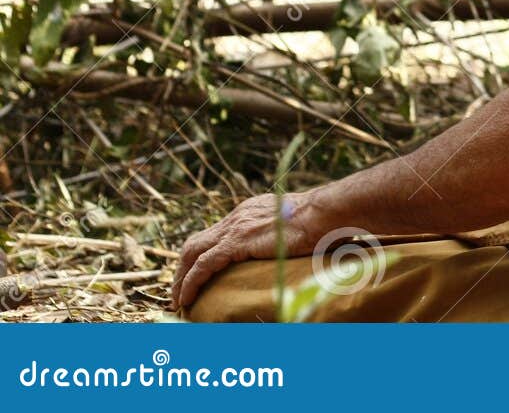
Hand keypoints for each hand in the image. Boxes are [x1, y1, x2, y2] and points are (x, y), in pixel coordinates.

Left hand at [171, 192, 320, 310]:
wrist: (326, 212)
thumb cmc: (324, 221)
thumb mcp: (300, 226)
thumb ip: (290, 236)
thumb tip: (303, 250)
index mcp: (251, 211)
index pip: (217, 233)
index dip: (203, 256)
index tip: (198, 276)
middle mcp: (238, 216)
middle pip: (197, 242)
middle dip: (183, 268)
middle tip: (180, 292)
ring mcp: (236, 227)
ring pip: (192, 252)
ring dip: (181, 278)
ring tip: (178, 301)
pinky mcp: (236, 241)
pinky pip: (203, 265)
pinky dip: (190, 283)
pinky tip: (187, 299)